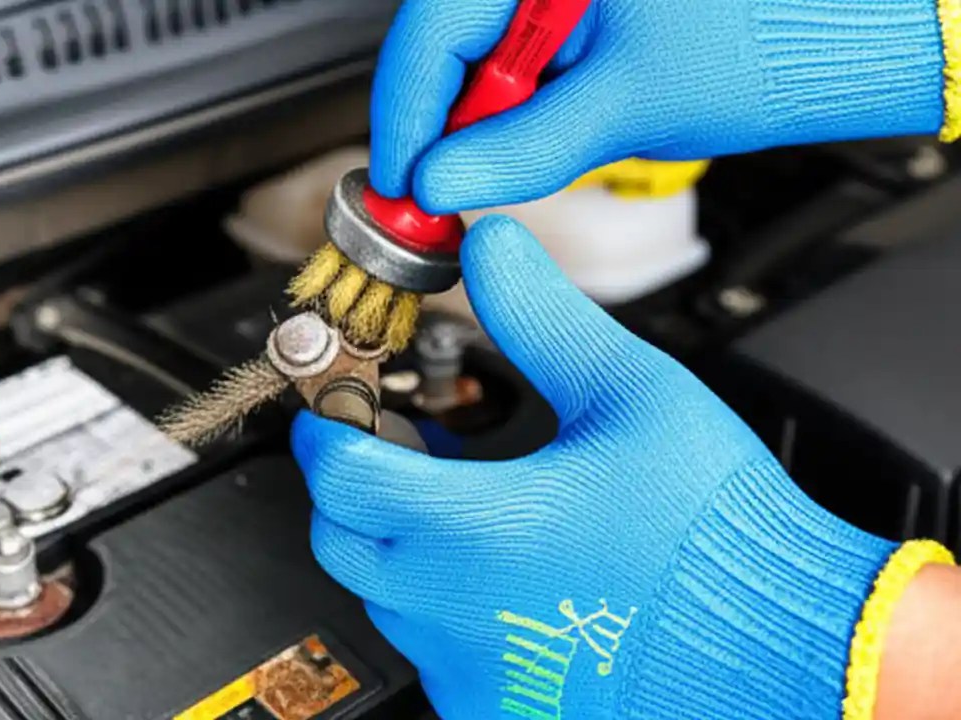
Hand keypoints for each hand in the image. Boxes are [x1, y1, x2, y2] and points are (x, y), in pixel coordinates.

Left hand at [293, 216, 894, 718]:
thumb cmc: (714, 528)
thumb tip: (491, 251)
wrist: (785, 639)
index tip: (340, 407)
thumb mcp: (628, 393)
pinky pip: (434, 648)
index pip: (337, 473)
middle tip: (391, 448)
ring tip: (465, 503)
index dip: (329, 427)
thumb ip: (540, 319)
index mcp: (472, 528)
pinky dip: (445, 602)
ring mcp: (471, 669)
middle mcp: (452, 610)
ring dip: (401, 543)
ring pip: (385, 595)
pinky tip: (501, 571)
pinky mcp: (497, 706)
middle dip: (352, 485)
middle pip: (340, 537)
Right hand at [371, 0, 945, 211]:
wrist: (832, 38)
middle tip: (426, 194)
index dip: (405, 113)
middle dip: (433, 124)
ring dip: (468, 123)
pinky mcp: (575, 17)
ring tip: (471, 177)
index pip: (433, 27)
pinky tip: (511, 148)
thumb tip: (439, 183)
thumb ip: (520, 148)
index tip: (400, 181)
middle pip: (445, 42)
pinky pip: (516, 63)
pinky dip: (506, 113)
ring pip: (477, 58)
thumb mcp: (625, 104)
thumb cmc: (759, 41)